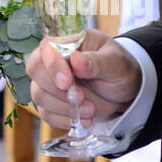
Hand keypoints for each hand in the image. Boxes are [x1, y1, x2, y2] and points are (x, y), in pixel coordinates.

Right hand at [25, 31, 141, 129]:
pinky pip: (46, 113)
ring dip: (63, 107)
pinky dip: (64, 120)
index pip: (47, 48)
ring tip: (90, 109)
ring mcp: (50, 81)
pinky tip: (84, 119)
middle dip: (57, 90)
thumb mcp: (116, 63)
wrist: (125, 92)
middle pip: (36, 70)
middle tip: (83, 98)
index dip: (52, 65)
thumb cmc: (120, 70)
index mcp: (68, 42)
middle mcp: (54, 59)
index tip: (67, 83)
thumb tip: (75, 60)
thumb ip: (97, 62)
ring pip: (39, 94)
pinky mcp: (52, 101)